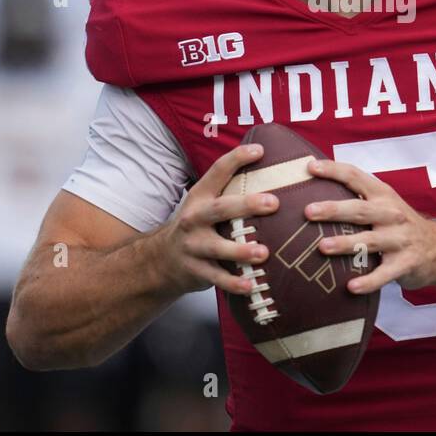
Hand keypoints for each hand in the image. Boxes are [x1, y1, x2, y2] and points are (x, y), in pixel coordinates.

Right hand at [157, 143, 279, 296]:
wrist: (161, 259)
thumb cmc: (197, 226)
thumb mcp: (205, 203)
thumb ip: (230, 192)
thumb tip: (273, 171)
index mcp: (200, 197)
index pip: (217, 171)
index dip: (237, 158)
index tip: (260, 150)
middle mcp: (194, 218)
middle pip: (220, 208)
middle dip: (247, 205)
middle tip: (274, 203)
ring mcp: (192, 245)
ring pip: (217, 247)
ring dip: (241, 250)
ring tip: (263, 252)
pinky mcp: (195, 270)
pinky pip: (217, 278)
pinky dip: (234, 283)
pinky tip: (251, 285)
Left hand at [303, 158, 435, 294]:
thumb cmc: (399, 225)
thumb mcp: (385, 204)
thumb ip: (358, 198)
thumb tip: (313, 194)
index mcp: (383, 195)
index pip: (356, 177)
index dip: (333, 170)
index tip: (310, 167)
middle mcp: (391, 214)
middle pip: (360, 210)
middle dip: (333, 210)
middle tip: (308, 211)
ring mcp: (400, 239)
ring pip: (370, 241)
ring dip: (345, 244)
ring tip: (322, 247)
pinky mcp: (406, 263)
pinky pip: (384, 274)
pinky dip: (369, 281)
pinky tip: (351, 287)